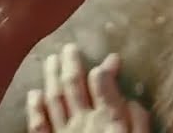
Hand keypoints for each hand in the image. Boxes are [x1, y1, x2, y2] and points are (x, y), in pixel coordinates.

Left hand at [25, 44, 150, 132]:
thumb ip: (139, 123)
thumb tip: (132, 99)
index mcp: (109, 120)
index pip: (103, 83)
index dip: (106, 68)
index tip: (111, 58)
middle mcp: (83, 122)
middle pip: (73, 84)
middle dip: (71, 63)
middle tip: (68, 47)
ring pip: (53, 98)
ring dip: (50, 77)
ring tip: (49, 60)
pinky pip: (38, 126)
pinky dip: (35, 108)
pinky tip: (33, 94)